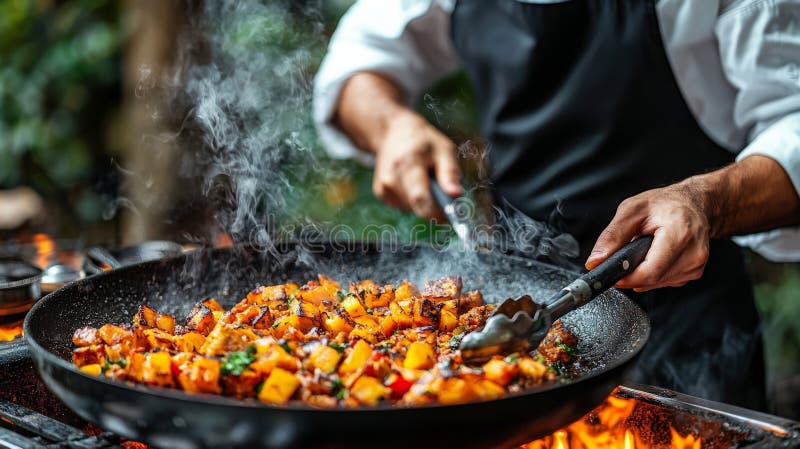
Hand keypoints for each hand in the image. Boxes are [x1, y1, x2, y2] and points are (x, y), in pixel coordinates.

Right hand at [372, 110, 461, 219]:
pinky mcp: (381, 194)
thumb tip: (456, 195)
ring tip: (424, 179)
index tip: (450, 217)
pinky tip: (413, 182)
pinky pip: (405, 207)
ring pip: (413, 209)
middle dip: (435, 205)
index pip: (420, 198)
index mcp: (407, 164)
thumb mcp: (443, 149)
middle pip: (418, 207)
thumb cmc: (423, 141)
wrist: (393, 132)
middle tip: (442, 189)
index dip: (437, 212)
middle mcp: (390, 178)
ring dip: (424, 201)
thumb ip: (449, 172)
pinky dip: (414, 199)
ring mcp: (383, 187)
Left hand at [585, 181, 710, 291]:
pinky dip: (655, 274)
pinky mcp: (696, 271)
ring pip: (659, 284)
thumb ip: (612, 236)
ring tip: (643, 251)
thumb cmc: (665, 203)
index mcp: (680, 233)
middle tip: (625, 259)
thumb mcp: (631, 210)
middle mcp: (693, 251)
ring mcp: (697, 264)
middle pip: (654, 279)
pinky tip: (655, 257)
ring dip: (643, 274)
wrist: (694, 203)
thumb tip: (595, 261)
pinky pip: (667, 282)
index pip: (651, 271)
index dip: (628, 277)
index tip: (614, 275)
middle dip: (633, 275)